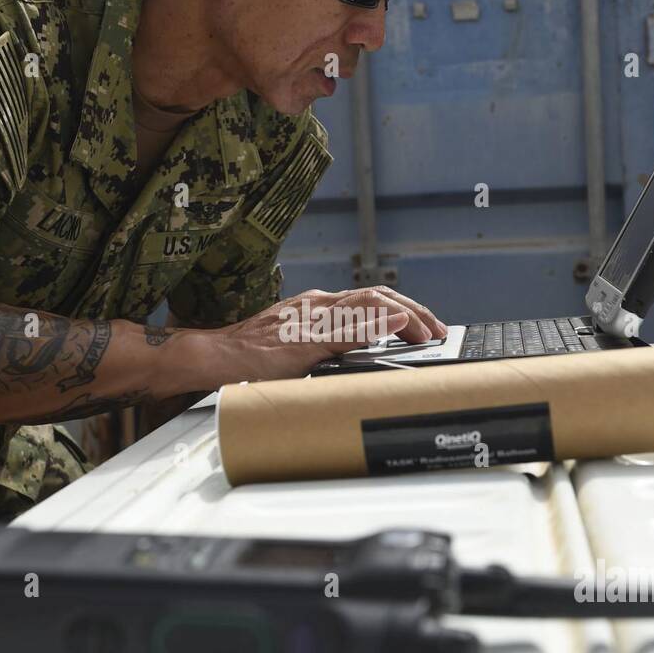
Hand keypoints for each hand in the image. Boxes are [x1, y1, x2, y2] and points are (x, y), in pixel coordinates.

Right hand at [198, 286, 448, 383]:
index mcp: (319, 305)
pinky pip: (347, 328)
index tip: (425, 325)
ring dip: (405, 316)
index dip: (404, 309)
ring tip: (427, 330)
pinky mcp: (305, 339)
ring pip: (368, 305)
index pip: (372, 298)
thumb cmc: (251, 354)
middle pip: (378, 296)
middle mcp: (319, 305)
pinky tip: (398, 325)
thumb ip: (326, 340)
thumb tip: (358, 347)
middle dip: (414, 310)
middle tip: (437, 329)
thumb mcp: (299, 341)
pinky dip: (377, 324)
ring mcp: (312, 319)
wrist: (216, 357)